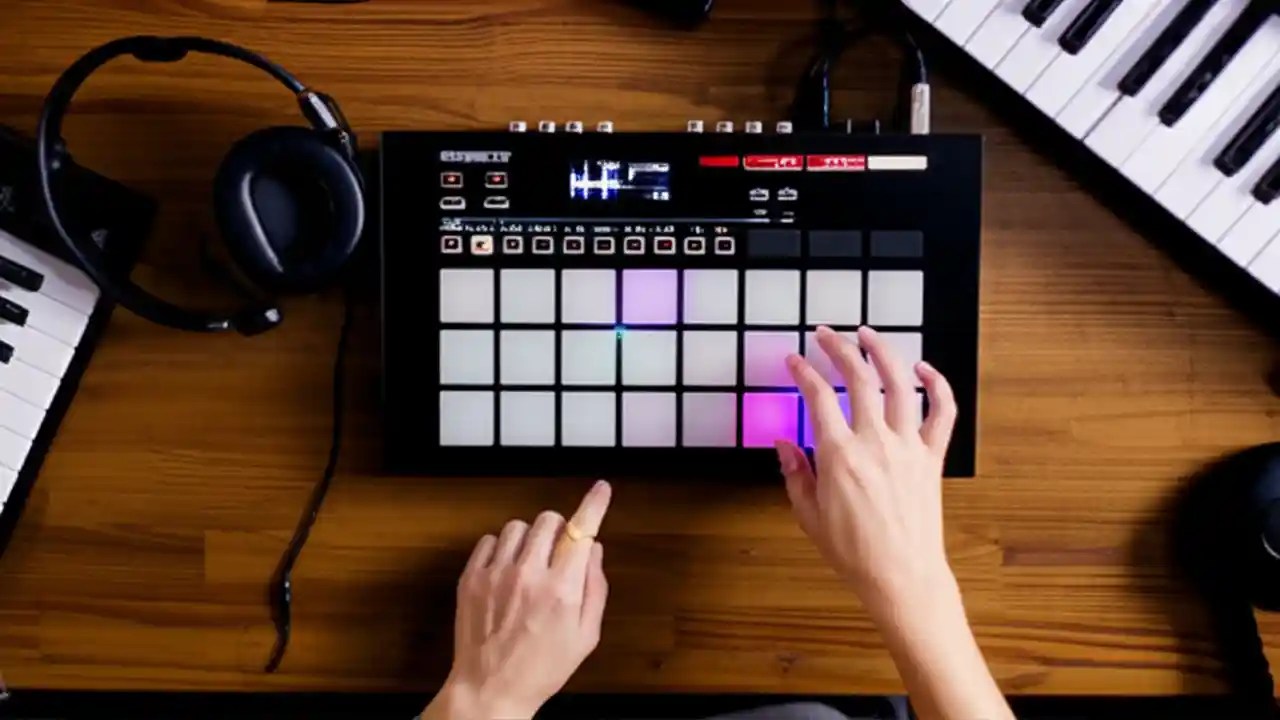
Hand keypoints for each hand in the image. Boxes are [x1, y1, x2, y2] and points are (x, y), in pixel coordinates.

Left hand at [424, 481, 611, 719]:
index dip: (594, 505)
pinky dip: (501, 548)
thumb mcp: (586, 636)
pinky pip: (489, 540)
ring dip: (529, 538)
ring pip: (518, 526)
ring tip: (529, 565)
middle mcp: (528, 575)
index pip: (582, 531)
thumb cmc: (541, 669)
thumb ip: (595, 588)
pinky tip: (506, 571)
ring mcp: (496, 574)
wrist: (490, 690)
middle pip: (549, 520)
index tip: (601, 489)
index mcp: (562, 590)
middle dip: (559, 530)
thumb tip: (593, 550)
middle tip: (558, 552)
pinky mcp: (471, 578)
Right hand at [778, 326, 957, 618]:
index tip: (793, 361)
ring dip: (882, 352)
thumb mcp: (808, 514)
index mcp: (840, 455)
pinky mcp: (931, 458)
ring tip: (868, 335)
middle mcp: (875, 443)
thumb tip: (783, 444)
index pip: (818, 397)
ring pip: (898, 383)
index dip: (803, 372)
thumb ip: (795, 473)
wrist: (901, 576)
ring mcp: (907, 447)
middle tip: (825, 335)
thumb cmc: (854, 552)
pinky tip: (923, 369)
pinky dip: (937, 385)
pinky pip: (942, 413)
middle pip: (858, 378)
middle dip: (838, 348)